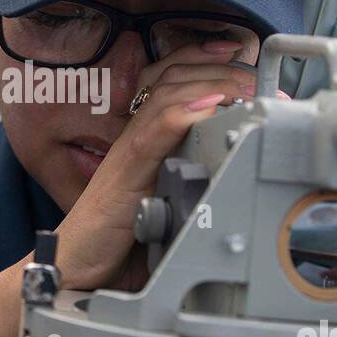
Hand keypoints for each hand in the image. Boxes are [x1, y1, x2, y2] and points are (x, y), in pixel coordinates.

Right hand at [55, 41, 285, 291]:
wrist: (76, 270)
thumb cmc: (118, 242)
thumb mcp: (167, 207)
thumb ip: (195, 185)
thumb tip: (239, 174)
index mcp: (147, 142)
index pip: (176, 84)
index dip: (210, 67)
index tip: (249, 69)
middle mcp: (136, 140)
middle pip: (175, 81)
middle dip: (222, 72)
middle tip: (260, 80)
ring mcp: (128, 156)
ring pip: (165, 98)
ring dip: (209, 85)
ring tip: (243, 86)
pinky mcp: (123, 177)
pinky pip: (150, 135)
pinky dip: (180, 116)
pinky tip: (208, 107)